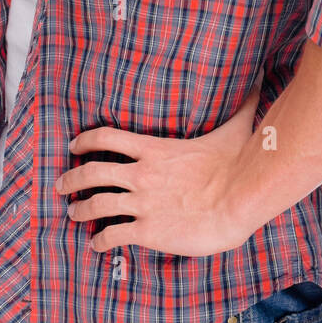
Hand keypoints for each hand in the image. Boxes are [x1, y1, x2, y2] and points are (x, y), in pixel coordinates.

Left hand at [55, 77, 262, 255]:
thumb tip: (261, 76)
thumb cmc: (238, 163)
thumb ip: (240, 104)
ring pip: (96, 205)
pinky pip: (113, 236)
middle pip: (91, 172)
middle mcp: (141, 175)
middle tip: (61, 185)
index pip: (106, 136)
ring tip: (73, 214)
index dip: (85, 140)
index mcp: (153, 149)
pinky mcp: (148, 231)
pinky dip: (100, 241)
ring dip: (80, 210)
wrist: (241, 200)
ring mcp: (142, 204)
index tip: (74, 146)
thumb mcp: (235, 126)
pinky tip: (97, 246)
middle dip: (71, 179)